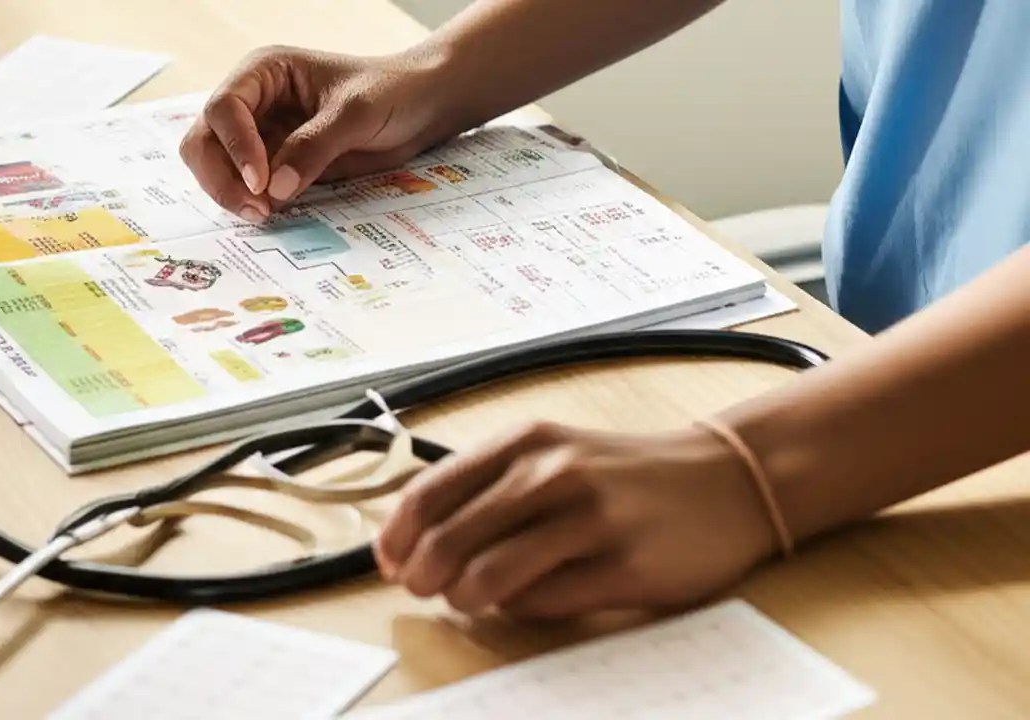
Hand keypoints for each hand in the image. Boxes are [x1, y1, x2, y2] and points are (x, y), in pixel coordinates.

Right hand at [180, 45, 456, 221]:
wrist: (420, 109)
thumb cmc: (391, 93)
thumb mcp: (355, 114)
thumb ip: (314, 147)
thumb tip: (274, 189)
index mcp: (265, 72)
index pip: (224, 108)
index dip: (235, 147)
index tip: (261, 183)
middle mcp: (253, 102)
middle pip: (204, 140)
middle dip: (221, 177)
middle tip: (255, 211)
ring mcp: (260, 136)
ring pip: (216, 168)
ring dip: (230, 195)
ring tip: (265, 216)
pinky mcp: (275, 165)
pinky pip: (247, 188)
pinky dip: (251, 204)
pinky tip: (273, 216)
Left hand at [374, 421, 777, 617]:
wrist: (723, 480)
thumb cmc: (622, 472)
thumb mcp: (551, 451)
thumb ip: (486, 484)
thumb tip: (412, 539)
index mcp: (527, 440)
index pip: (431, 492)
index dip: (398, 536)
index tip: (390, 562)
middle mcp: (555, 472)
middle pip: (451, 540)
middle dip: (423, 576)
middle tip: (424, 589)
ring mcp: (591, 520)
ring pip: (489, 576)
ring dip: (465, 598)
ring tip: (469, 599)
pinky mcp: (624, 568)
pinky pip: (543, 603)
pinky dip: (520, 609)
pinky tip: (528, 598)